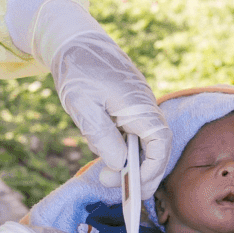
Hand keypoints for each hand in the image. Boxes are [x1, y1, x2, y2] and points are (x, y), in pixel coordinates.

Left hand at [23, 0, 171, 196]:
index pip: (160, 143)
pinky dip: (125, 149)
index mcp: (138, 105)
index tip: (135, 186)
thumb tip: (119, 165)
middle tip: (123, 193)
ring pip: (144, 141)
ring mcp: (139, 105)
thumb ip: (101, 135)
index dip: (152, 169)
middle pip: (157, 147)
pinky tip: (106, 155)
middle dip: (143, 173)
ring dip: (131, 163)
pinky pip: (134, 132)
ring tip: (106, 178)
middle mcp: (145, 105)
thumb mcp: (82, 105)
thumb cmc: (77, 69)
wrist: (74, 39)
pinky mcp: (130, 105)